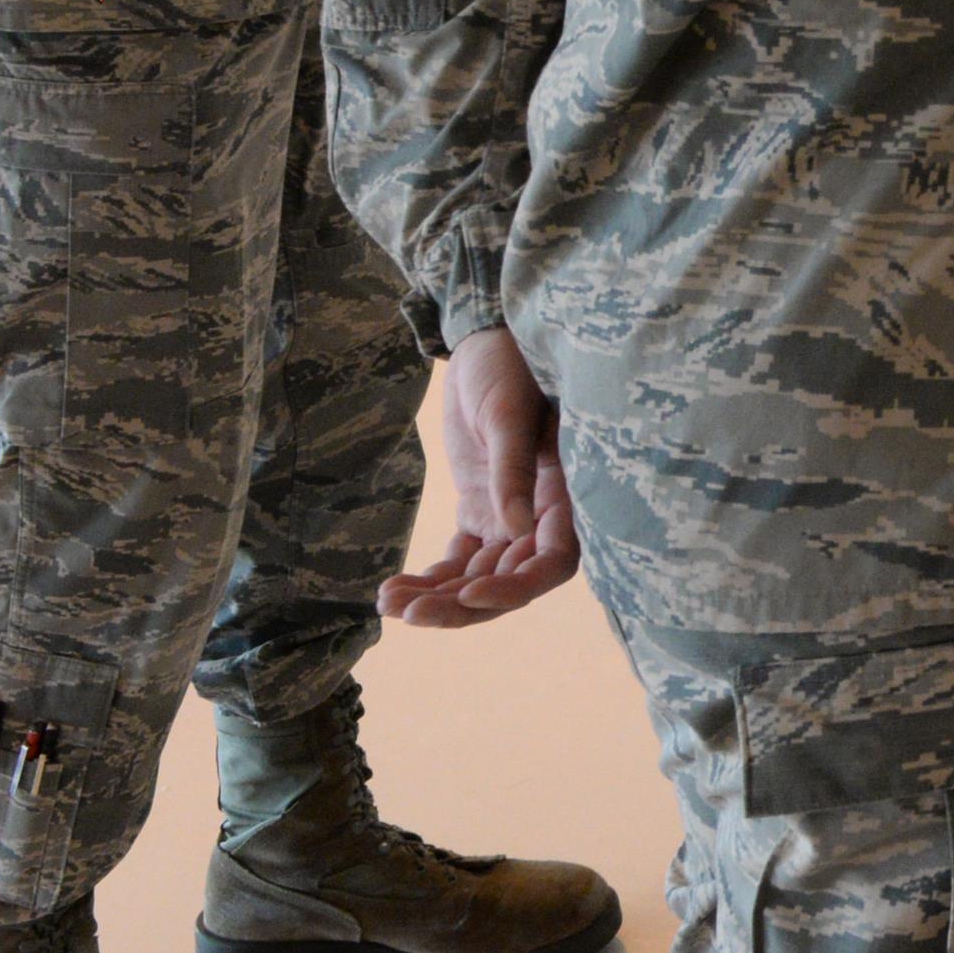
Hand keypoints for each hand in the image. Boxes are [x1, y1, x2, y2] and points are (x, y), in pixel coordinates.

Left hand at [380, 325, 581, 626]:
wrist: (487, 340)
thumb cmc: (511, 366)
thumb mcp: (509, 413)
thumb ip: (515, 468)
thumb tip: (515, 527)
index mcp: (565, 493)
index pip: (551, 562)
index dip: (515, 588)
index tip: (468, 591)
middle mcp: (541, 514)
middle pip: (507, 582)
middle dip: (460, 604)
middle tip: (410, 612)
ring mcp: (509, 515)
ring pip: (477, 577)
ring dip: (436, 597)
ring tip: (388, 601)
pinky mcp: (480, 509)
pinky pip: (458, 558)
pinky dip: (430, 577)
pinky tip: (393, 588)